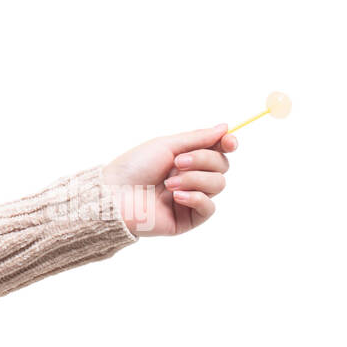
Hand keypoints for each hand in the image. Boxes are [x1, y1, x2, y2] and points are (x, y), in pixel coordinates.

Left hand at [100, 124, 236, 236]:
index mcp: (186, 157)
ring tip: (169, 183)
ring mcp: (191, 198)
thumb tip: (225, 127)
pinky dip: (195, 198)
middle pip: (221, 165)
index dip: (227, 144)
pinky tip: (176, 197)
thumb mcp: (166, 145)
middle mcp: (191, 177)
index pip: (217, 150)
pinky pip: (209, 207)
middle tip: (177, 163)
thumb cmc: (135, 166)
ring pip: (218, 184)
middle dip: (202, 160)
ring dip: (194, 179)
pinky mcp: (189, 219)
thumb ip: (198, 138)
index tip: (229, 142)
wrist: (116, 195)